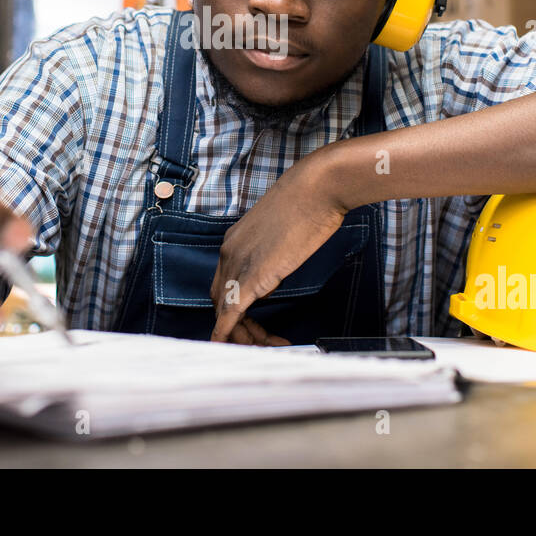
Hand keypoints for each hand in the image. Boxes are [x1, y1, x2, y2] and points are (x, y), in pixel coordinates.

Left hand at [209, 152, 345, 343]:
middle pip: (219, 300)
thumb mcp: (281, 230)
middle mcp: (228, 253)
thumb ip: (271, 251)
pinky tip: (229, 346)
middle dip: (238, 326)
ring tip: (266, 346)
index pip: (224, 283)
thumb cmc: (307, 202)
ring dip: (241, 335)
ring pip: (224, 311)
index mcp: (234, 241)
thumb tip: (275, 268)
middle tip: (261, 340)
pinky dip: (227, 333)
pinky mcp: (252, 276)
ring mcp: (237, 264)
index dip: (235, 306)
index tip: (254, 321)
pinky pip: (231, 312)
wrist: (316, 188)